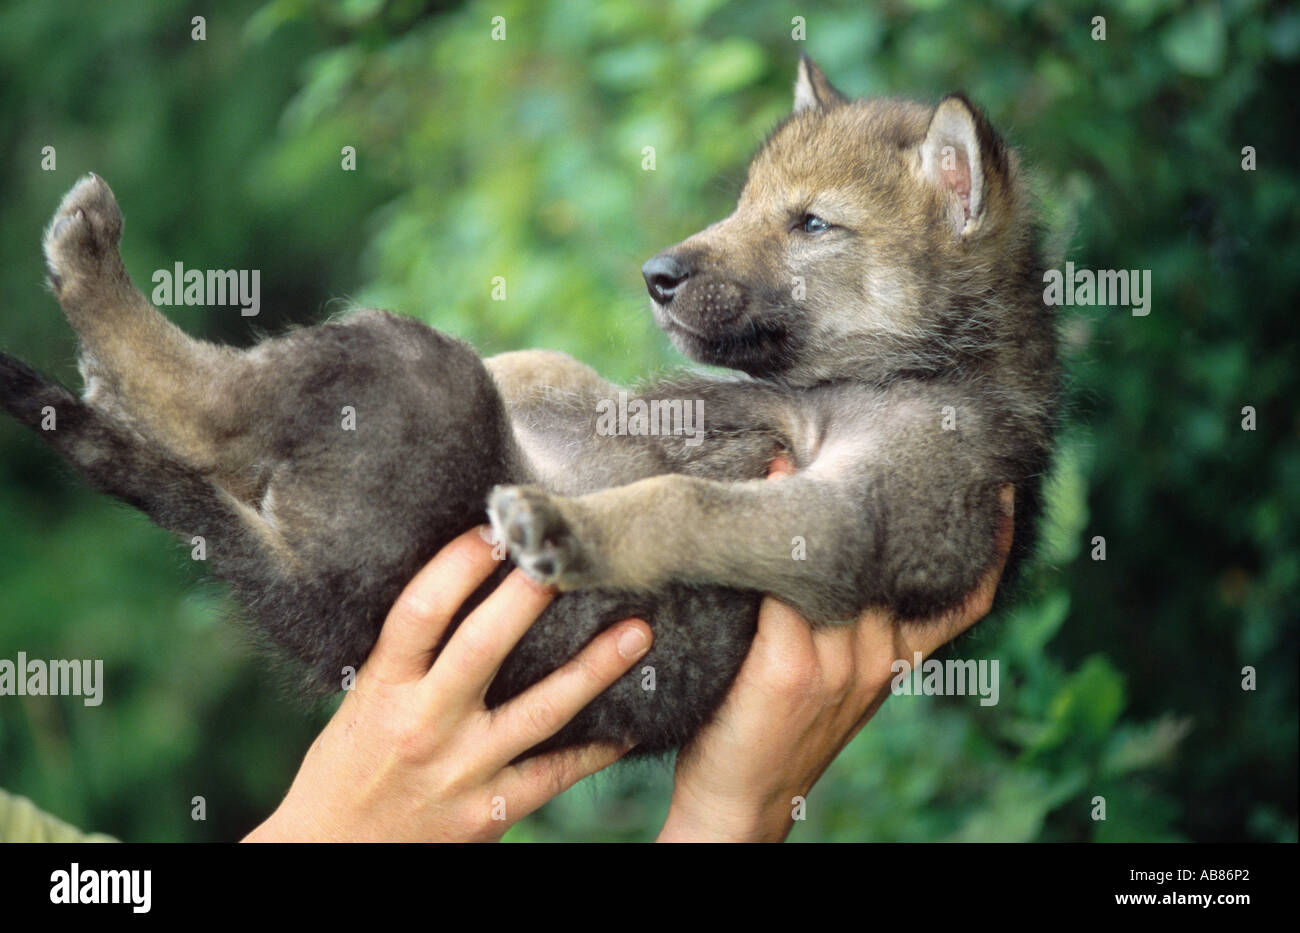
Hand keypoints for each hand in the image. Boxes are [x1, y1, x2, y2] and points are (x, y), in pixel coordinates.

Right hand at [244, 526, 651, 841]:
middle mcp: (423, 725)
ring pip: (541, 709)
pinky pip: (556, 772)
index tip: (497, 528)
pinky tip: (631, 722)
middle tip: (575, 557)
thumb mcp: (363, 700)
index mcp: (384, 688)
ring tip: (638, 632)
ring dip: (595, 667)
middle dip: (531, 597)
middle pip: (483, 647)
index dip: (460, 563)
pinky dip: (597, 747)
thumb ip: (410, 654)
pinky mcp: (490, 811)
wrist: (333, 852)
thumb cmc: (349, 765)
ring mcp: (461, 771)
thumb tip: (469, 582)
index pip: (420, 611)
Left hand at [657, 470, 1013, 842]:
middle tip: (888, 428)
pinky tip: (772, 484)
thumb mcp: (829, 675)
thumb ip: (845, 624)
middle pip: (904, 561)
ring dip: (827, 502)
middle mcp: (879, 657)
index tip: (1000, 486)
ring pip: (845, 564)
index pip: (964, 596)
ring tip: (809, 441)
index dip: (991, 543)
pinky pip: (789, 585)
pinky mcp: (792, 671)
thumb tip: (834, 545)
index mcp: (896, 659)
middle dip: (898, 498)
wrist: (740, 803)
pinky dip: (778, 532)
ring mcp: (840, 663)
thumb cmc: (770, 727)